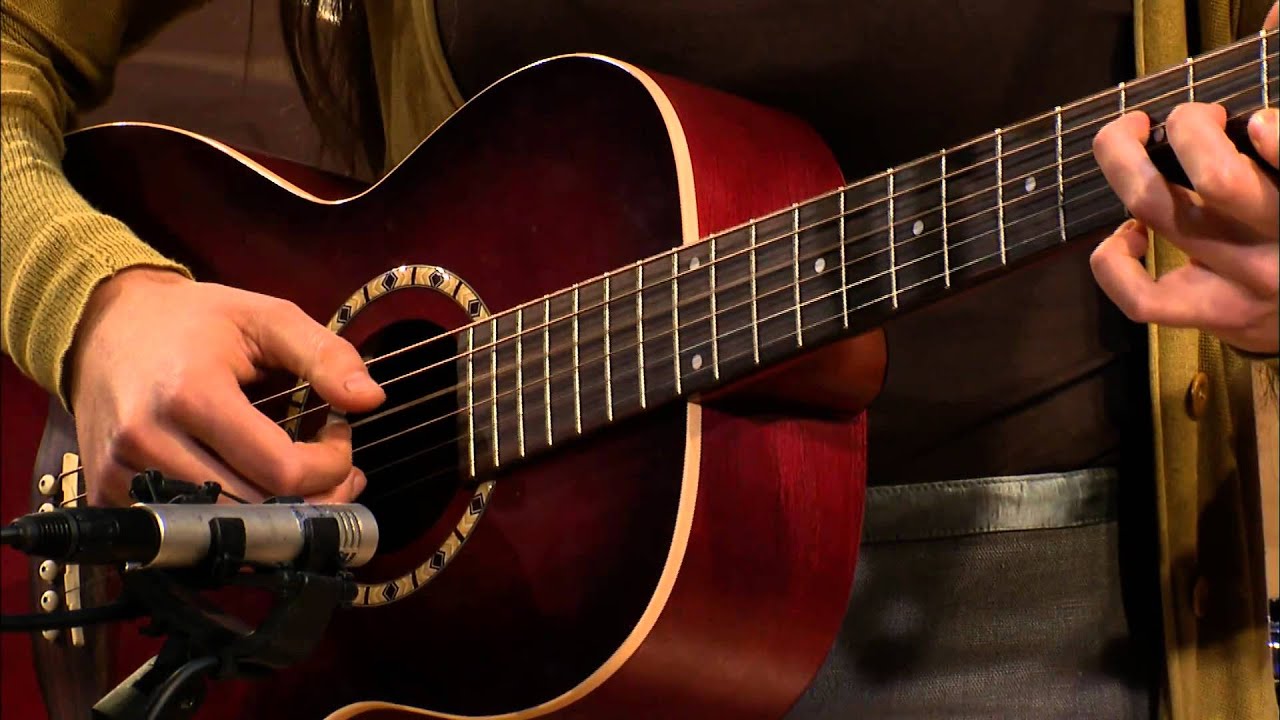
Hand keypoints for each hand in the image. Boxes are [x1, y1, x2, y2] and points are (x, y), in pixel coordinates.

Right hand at [69, 267, 385, 505]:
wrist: (104, 325)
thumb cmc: (193, 322)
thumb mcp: (267, 317)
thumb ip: (326, 355)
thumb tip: (371, 399)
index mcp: (191, 393)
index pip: (282, 470)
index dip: (331, 465)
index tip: (339, 434)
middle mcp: (149, 441)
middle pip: (258, 510)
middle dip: (316, 497)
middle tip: (336, 469)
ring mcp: (122, 474)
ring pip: (225, 532)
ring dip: (279, 517)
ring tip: (305, 481)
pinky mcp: (107, 495)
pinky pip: (184, 535)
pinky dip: (233, 524)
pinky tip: (256, 492)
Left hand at [1089, 4, 1278, 354]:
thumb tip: (1278, 15)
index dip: (1271, 132)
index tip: (1253, 119)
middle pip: (1214, 175)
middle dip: (1187, 125)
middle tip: (1182, 116)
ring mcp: (1244, 281)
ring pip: (1162, 212)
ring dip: (1130, 164)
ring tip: (1135, 141)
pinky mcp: (1211, 316)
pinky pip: (1141, 298)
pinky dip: (1114, 262)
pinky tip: (1126, 232)